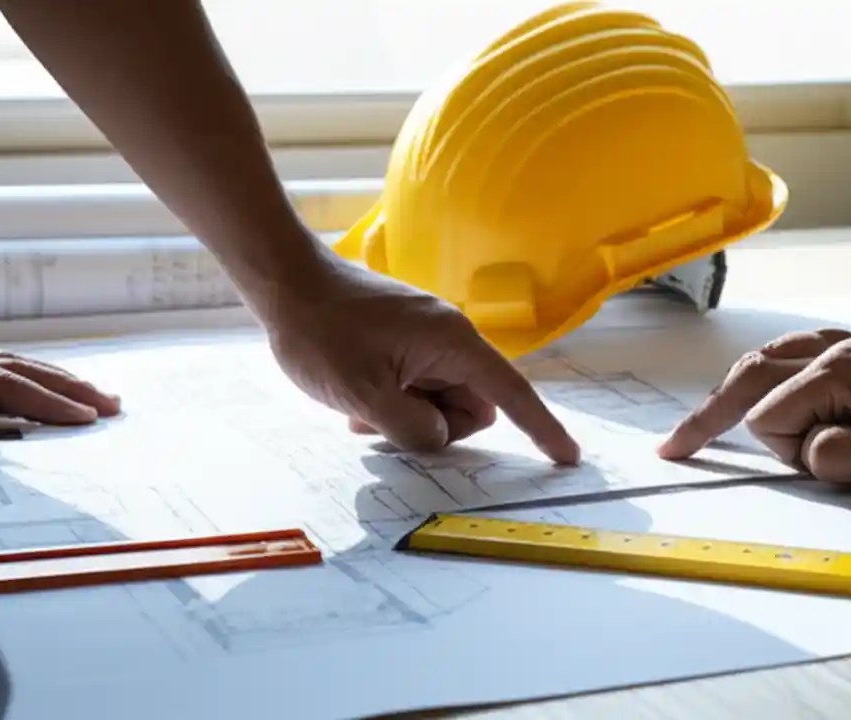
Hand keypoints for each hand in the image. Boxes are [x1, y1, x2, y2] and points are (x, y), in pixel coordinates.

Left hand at [263, 256, 579, 463]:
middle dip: (435, 426)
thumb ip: (412, 428)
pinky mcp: (405, 341)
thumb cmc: (321, 330)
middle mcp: (448, 338)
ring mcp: (426, 338)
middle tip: (380, 421)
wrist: (284, 282)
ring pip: (439, 401)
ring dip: (408, 416)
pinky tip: (358, 396)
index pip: (511, 394)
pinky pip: (417, 386)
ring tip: (361, 406)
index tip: (567, 457)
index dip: (541, 428)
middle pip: (470, 406)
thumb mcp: (364, 394)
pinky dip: (394, 401)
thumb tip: (438, 438)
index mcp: (452, 343)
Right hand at [657, 330, 850, 489]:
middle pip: (748, 376)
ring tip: (707, 420)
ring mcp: (846, 342)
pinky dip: (766, 373)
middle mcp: (833, 349)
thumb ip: (829, 455)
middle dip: (711, 414)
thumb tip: (797, 447)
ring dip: (735, 391)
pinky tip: (765, 385)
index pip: (769, 417)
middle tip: (672, 447)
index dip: (784, 451)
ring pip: (764, 359)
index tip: (820, 466)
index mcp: (837, 374)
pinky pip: (792, 352)